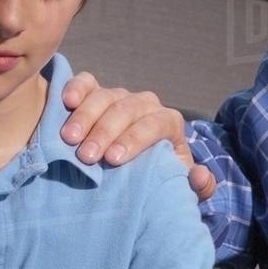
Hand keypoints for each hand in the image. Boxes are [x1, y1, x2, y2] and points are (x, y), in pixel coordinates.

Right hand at [60, 72, 216, 200]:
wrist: (138, 168)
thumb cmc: (157, 177)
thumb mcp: (180, 185)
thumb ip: (199, 186)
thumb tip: (200, 177)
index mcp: (168, 122)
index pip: (155, 124)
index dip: (135, 139)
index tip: (114, 159)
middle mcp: (145, 105)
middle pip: (127, 109)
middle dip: (105, 132)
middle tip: (87, 156)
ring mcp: (120, 96)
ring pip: (105, 96)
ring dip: (86, 116)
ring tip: (70, 139)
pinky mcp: (96, 92)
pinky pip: (86, 82)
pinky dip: (77, 88)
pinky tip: (67, 101)